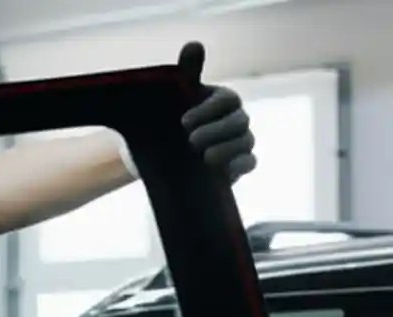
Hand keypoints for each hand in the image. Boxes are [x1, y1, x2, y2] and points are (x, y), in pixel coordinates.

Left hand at [178, 42, 256, 182]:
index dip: (208, 110)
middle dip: (216, 131)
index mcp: (222, 100)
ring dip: (226, 149)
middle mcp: (236, 118)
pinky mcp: (239, 164)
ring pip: (246, 142)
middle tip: (190, 141)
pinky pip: (250, 162)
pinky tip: (224, 171)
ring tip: (204, 158)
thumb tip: (194, 44)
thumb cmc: (173, 119)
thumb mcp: (176, 97)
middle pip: (239, 122)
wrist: (168, 154)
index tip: (183, 121)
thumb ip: (188, 73)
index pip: (227, 100)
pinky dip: (239, 166)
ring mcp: (241, 141)